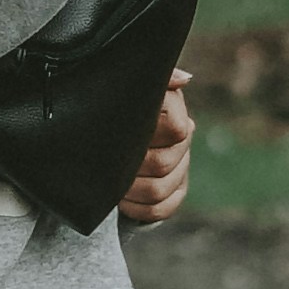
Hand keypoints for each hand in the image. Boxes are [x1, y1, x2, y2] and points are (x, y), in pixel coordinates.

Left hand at [118, 66, 193, 228]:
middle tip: (105, 161)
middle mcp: (183, 139)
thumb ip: (144, 80)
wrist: (105, 137)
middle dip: (129, 166)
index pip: (175, 129)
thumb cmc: (113, 109)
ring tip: (107, 181)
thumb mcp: (122, 89)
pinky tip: (120, 199)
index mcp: (174, 111)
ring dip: (128, 189)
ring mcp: (181, 168)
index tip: (120, 133)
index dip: (146, 135)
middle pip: (163, 163)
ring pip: (159, 189)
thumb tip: (184, 79)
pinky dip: (136, 207)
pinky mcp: (175, 192)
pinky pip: (160, 209)